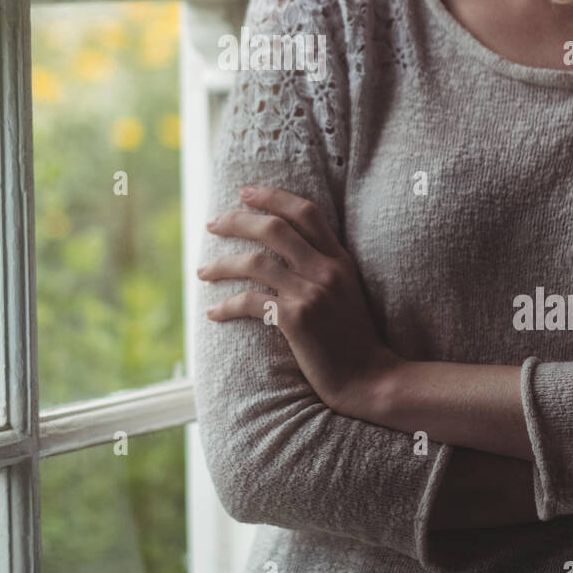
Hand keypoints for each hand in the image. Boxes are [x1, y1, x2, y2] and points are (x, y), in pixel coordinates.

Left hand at [197, 184, 401, 415]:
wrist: (370, 380)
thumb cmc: (354, 340)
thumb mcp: (349, 292)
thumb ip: (323, 268)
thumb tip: (286, 252)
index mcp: (340, 259)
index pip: (306, 211)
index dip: (273, 197)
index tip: (245, 192)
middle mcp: (325, 270)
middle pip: (274, 228)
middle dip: (237, 220)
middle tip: (212, 223)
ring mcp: (311, 293)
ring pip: (255, 262)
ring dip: (222, 264)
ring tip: (202, 271)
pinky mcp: (296, 320)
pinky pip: (250, 302)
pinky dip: (226, 305)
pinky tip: (213, 312)